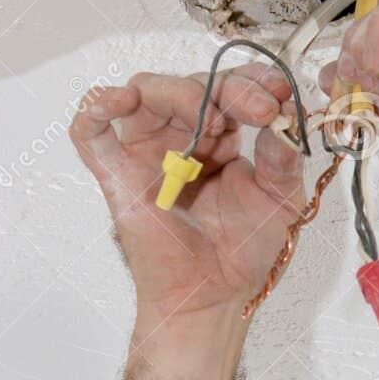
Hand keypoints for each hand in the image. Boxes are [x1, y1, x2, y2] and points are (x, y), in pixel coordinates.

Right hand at [70, 66, 305, 324]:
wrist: (216, 297)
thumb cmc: (245, 252)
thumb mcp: (280, 199)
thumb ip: (283, 158)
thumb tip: (286, 119)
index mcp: (219, 137)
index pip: (229, 89)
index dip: (252, 82)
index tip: (280, 91)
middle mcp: (181, 136)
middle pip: (192, 84)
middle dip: (228, 88)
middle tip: (260, 109)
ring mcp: (147, 153)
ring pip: (145, 93)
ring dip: (179, 92)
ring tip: (211, 116)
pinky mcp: (117, 176)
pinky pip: (91, 132)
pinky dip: (97, 106)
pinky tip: (120, 99)